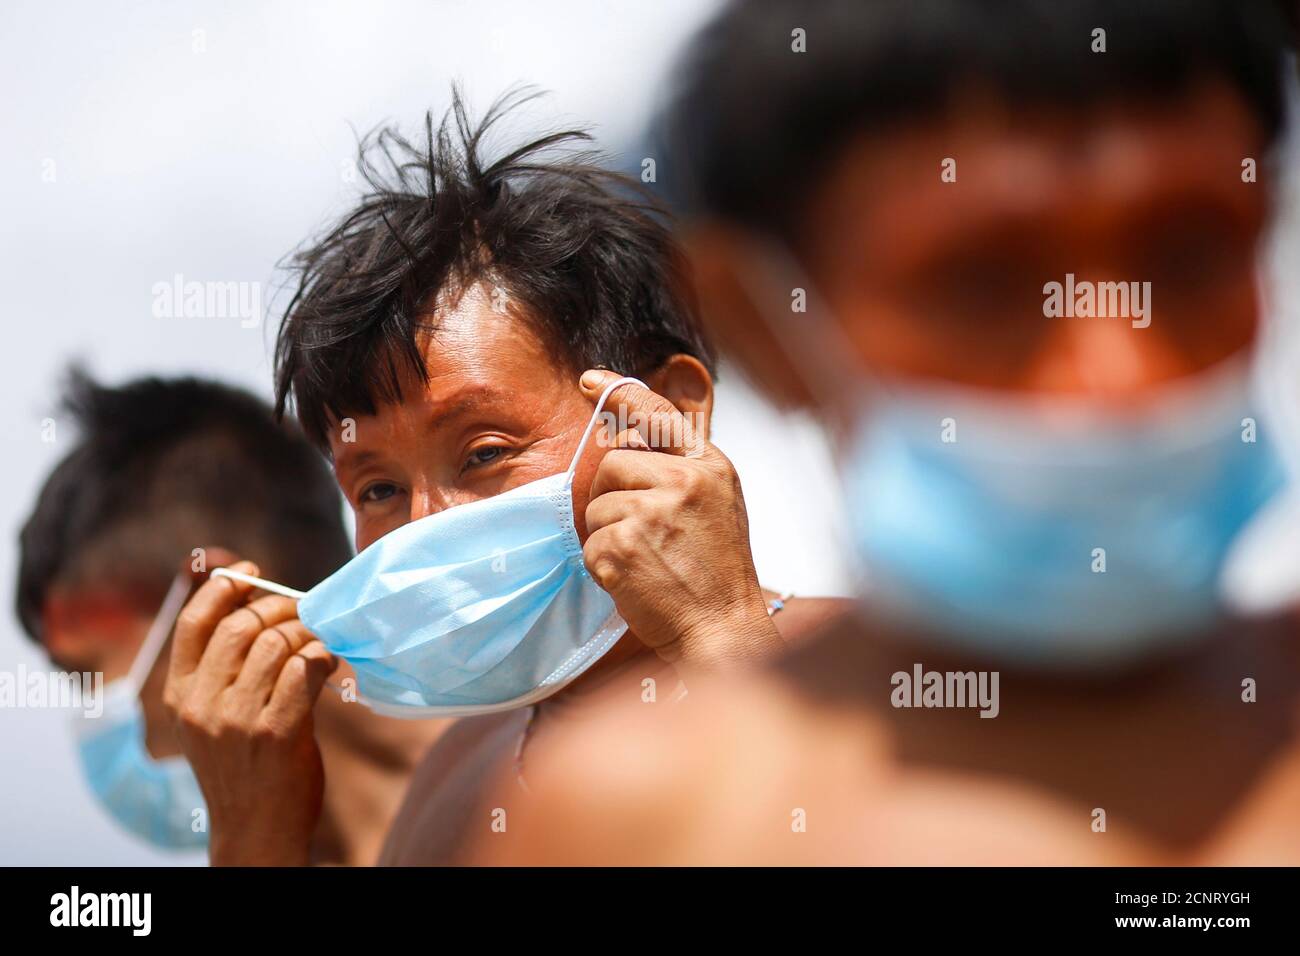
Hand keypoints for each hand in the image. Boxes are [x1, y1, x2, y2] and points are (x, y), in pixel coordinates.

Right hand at [163, 558, 336, 865]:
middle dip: (280, 609)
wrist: (255, 830)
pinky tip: (329, 664)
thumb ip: (220, 671)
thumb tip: (252, 605)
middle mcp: (202, 705)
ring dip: (307, 634)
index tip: (254, 573)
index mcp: (179, 696)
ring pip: (278, 643)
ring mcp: (237, 719)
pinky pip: (305, 668)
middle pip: (243, 625)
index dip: (224, 589)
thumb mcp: (210, 720)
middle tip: (304, 615)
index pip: (194, 623)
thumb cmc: (242, 767)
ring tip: (318, 643)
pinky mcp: (277, 732)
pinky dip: (322, 657)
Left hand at [579, 369, 782, 672]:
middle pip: (613, 462)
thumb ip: (681, 469)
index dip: (619, 393)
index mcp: (709, 466)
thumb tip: (632, 439)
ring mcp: (653, 511)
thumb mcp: (717, 504)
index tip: (588, 381)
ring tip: (647, 561)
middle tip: (639, 532)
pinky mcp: (624, 544)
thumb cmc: (718, 572)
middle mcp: (683, 480)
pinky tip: (636, 580)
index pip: (657, 413)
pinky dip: (603, 566)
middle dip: (612, 496)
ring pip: (597, 506)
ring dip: (608, 536)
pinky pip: (589, 544)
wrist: (724, 628)